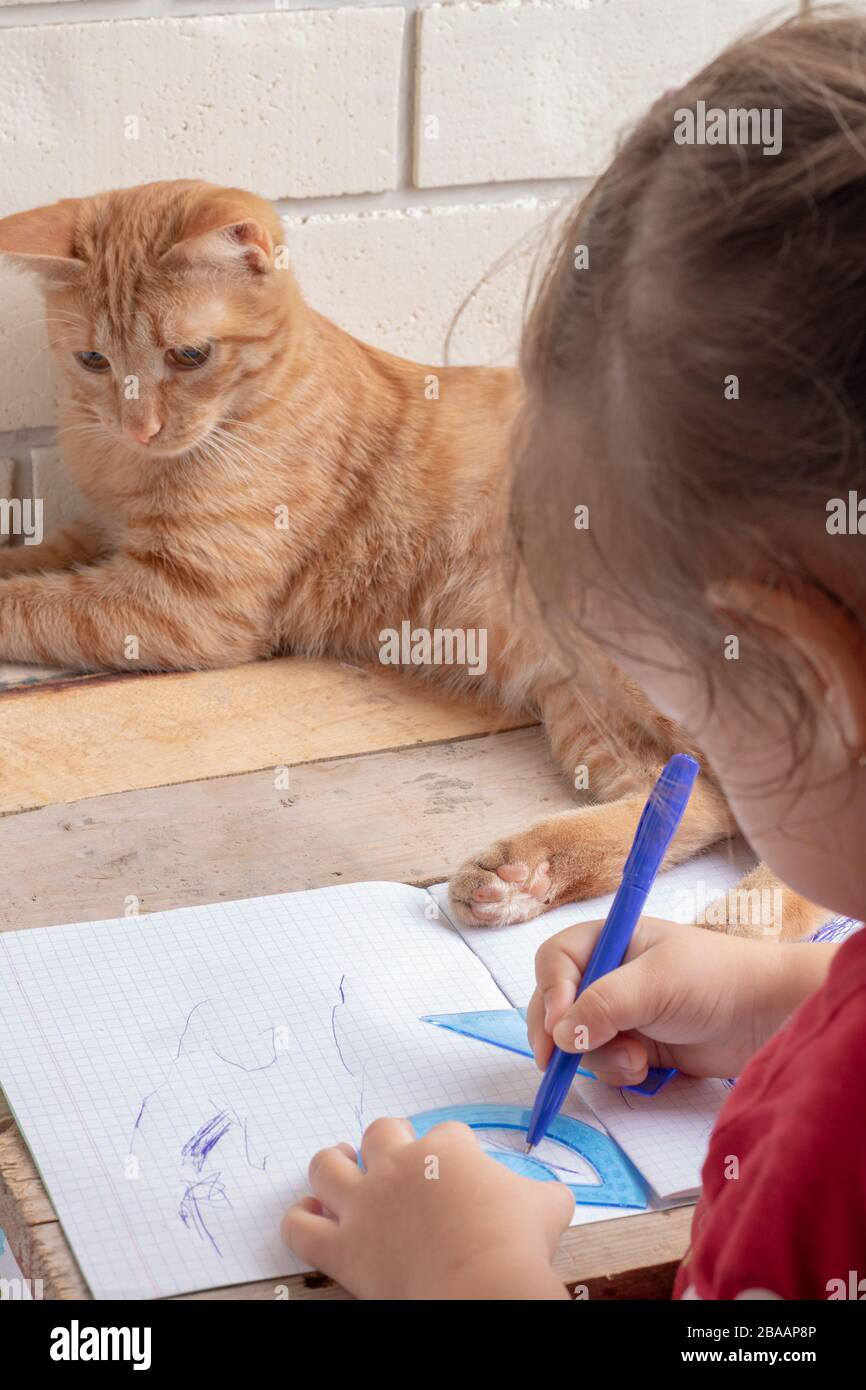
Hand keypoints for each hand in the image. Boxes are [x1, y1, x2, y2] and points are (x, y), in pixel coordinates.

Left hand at [282, 1117, 573, 1299]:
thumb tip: (553, 1194)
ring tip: (340, 1170)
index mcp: (446, 1149)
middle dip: (389, 1142)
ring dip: (332, 1165)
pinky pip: (299, 1226)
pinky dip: (300, 1219)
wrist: (483, 1288)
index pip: (447, 1133)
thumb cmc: (515, 1246)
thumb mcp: (546, 1207)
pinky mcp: (342, 1247)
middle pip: (380, 1130)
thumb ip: (543, 1191)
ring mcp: (365, 1204)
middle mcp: (398, 1165)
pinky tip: (311, 1218)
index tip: (458, 1172)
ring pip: (326, 1164)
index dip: (452, 1151)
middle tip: (397, 1163)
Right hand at [527, 917, 836, 1083]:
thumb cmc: (713, 980)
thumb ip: (604, 1005)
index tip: (560, 1028)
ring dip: (599, 1056)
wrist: (766, 1018)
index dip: (550, 993)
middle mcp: (608, 974)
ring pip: (578, 1040)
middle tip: (558, 1063)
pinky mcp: (636, 1046)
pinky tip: (646, 1069)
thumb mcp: (655, 984)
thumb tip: (561, 1036)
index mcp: (609, 941)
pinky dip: (618, 1071)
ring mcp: (621, 1012)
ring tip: (637, 1061)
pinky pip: (604, 1063)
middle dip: (563, 1035)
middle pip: (556, 1004)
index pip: (555, 961)